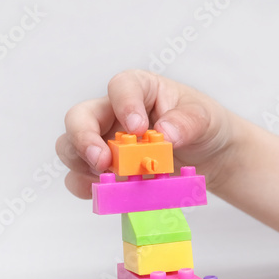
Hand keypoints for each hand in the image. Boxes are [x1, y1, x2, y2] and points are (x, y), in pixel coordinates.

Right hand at [56, 70, 238, 198]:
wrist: (208, 155)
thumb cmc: (200, 125)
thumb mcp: (203, 117)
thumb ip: (186, 122)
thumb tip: (165, 132)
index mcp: (139, 89)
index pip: (121, 86)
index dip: (124, 104)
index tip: (138, 128)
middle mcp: (113, 113)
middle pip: (80, 116)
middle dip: (84, 138)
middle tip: (103, 160)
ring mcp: (104, 141)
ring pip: (71, 147)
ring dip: (81, 164)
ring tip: (105, 177)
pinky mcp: (104, 169)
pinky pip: (80, 177)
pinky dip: (86, 186)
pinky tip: (104, 192)